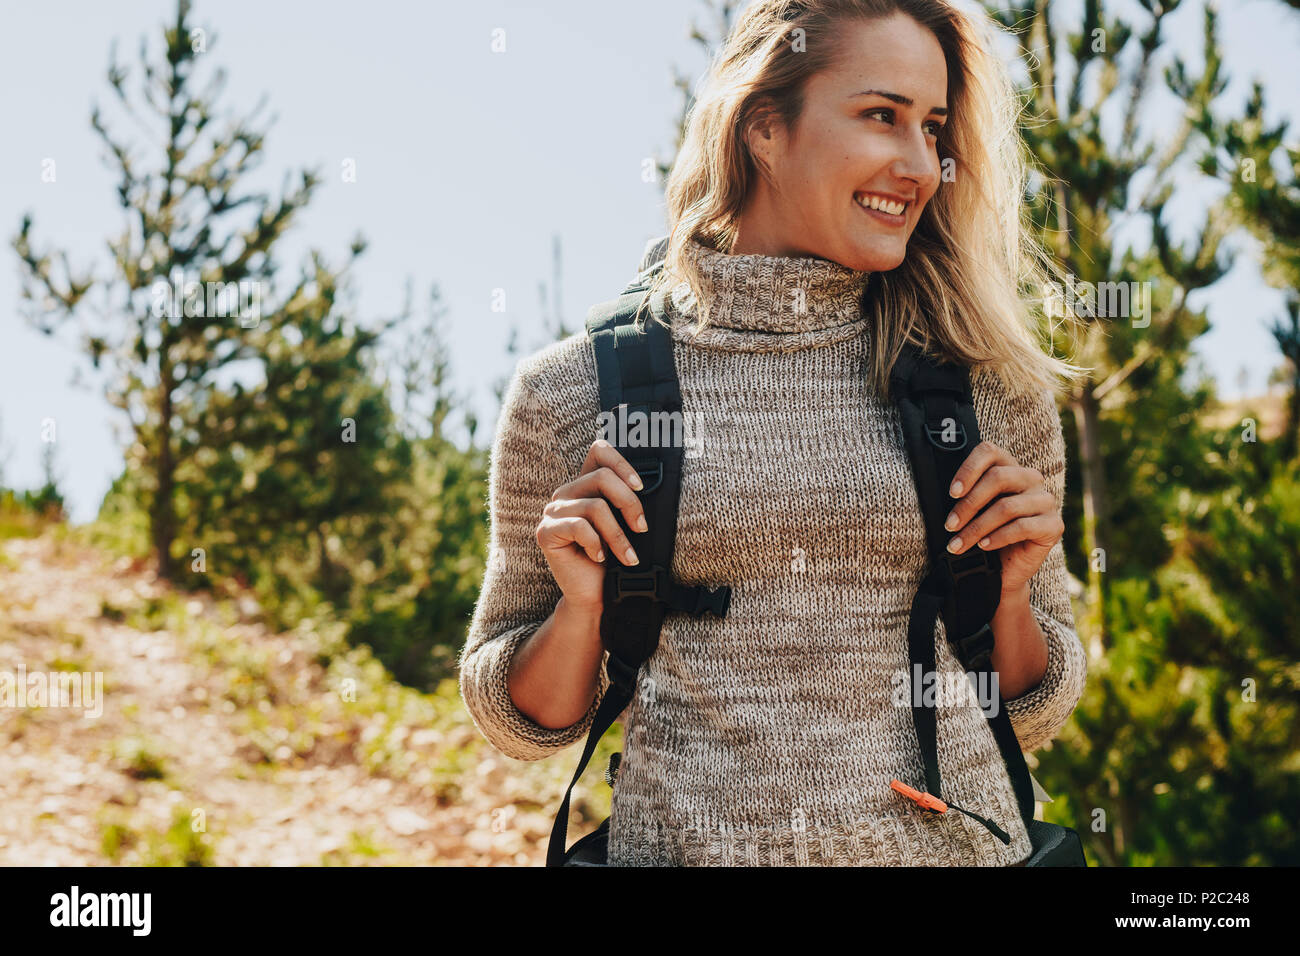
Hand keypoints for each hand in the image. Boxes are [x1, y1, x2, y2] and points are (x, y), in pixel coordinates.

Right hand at [535, 439, 647, 611]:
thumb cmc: (612, 561)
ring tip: (627, 555)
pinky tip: (600, 557)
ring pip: (595, 506)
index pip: (598, 451)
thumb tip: (646, 489)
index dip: (621, 462)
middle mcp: (566, 493)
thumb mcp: (625, 526)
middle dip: (629, 503)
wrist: (595, 595)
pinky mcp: (546, 532)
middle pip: (602, 477)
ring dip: (618, 535)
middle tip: (642, 528)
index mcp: (585, 486)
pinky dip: (596, 544)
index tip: (640, 486)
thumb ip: (626, 503)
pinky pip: (579, 527)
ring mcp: (553, 512)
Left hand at [942, 440, 1062, 593]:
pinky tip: (984, 545)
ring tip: (959, 543)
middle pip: (998, 478)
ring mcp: (1045, 501)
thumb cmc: (986, 534)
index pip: (990, 451)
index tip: (952, 493)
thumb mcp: (973, 512)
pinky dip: (998, 537)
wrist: (1005, 570)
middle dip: (968, 504)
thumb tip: (949, 493)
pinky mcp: (1054, 525)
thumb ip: (965, 496)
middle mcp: (1030, 479)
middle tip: (950, 525)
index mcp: (1009, 468)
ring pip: (1007, 507)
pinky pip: (1022, 527)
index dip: (969, 469)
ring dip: (977, 527)